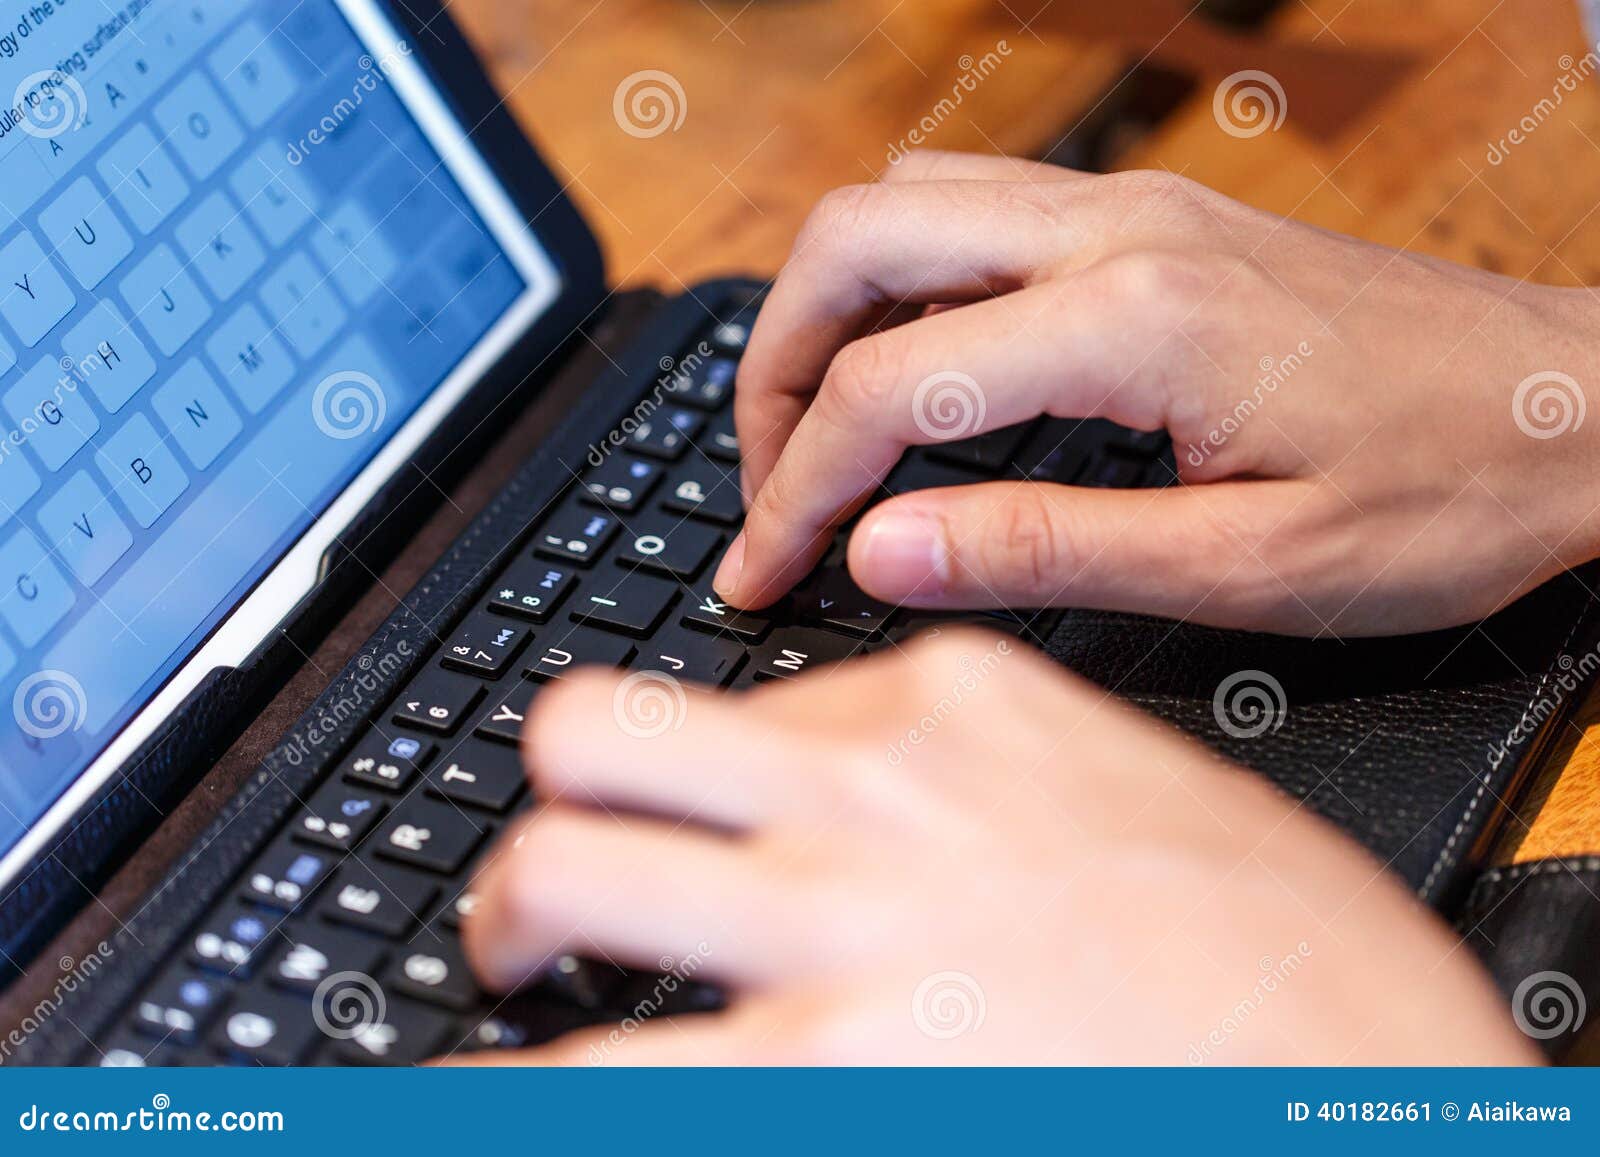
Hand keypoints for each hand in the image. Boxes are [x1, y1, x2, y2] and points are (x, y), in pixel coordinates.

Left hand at [452, 631, 1533, 1064]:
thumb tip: (851, 800)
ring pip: (560, 867)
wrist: (1365, 1077)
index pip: (748, 701)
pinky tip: (493, 1095)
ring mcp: (836, 924)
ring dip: (508, 921)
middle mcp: (872, 788)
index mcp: (957, 700)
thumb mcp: (1123, 791)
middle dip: (549, 808)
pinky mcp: (821, 1072)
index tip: (679, 819)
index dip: (696, 782)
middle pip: (598, 736)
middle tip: (543, 883)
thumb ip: (975, 777)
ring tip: (513, 970)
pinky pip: (593, 1076)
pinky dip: (514, 1086)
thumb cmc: (1277, 954)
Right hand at [718, 150, 1599, 634]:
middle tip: (765, 484)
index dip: (796, 489)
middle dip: (774, 368)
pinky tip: (907, 366)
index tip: (761, 569)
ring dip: (827, 309)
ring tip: (814, 430)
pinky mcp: (1152, 221)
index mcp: (1136, 321)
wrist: (1576, 406)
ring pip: (903, 205)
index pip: (890, 388)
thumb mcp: (1246, 567)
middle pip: (855, 242)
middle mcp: (1117, 231)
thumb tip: (884, 551)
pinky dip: (898, 281)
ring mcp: (1133, 209)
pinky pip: (972, 210)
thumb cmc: (1444, 492)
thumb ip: (1047, 553)